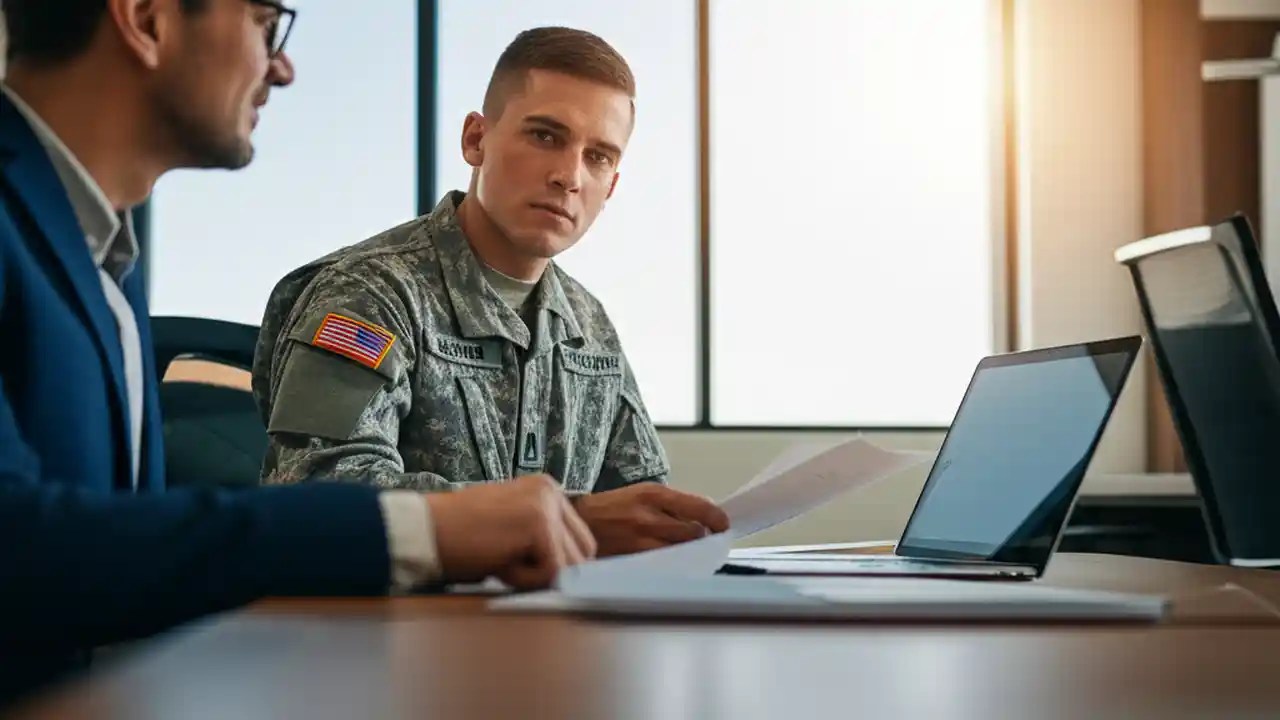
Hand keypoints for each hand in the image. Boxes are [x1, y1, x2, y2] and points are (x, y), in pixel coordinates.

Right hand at [426, 475, 596, 589]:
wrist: (424, 532)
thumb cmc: (460, 538)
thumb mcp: (512, 529)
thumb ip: (544, 539)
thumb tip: (576, 572)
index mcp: (546, 490)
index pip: (580, 541)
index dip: (557, 565)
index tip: (522, 564)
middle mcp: (551, 491)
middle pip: (582, 554)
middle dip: (550, 571)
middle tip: (508, 561)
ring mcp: (546, 505)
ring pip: (569, 566)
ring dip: (536, 576)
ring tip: (501, 559)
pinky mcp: (538, 524)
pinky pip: (551, 572)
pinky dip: (524, 579)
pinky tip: (498, 562)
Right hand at [572, 483, 730, 556]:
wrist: (580, 521)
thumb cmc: (615, 507)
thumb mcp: (643, 494)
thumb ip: (673, 505)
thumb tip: (707, 518)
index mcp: (653, 495)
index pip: (699, 507)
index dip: (718, 518)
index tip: (724, 525)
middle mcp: (648, 517)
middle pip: (694, 533)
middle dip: (702, 538)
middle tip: (703, 539)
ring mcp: (639, 541)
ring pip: (681, 553)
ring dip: (689, 553)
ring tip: (686, 551)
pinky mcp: (632, 560)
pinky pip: (664, 566)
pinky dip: (673, 565)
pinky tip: (671, 562)